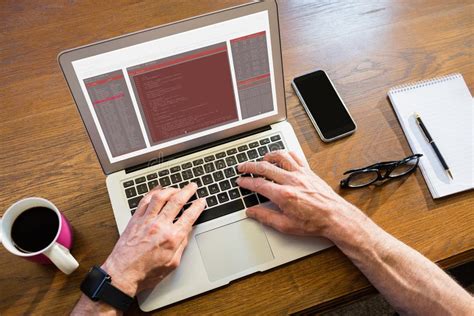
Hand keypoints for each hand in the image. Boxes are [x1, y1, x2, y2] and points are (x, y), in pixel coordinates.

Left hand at [101, 183, 204, 296]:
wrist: (123, 274)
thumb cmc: (146, 273)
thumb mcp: (172, 263)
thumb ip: (181, 246)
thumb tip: (186, 233)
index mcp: (172, 238)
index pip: (189, 216)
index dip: (198, 206)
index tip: (201, 201)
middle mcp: (159, 226)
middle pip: (177, 201)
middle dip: (187, 191)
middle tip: (192, 186)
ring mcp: (146, 221)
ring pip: (160, 196)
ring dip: (171, 189)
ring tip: (176, 188)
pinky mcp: (135, 220)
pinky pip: (144, 200)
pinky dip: (152, 192)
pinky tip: (157, 190)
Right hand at [237, 151, 365, 238]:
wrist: (335, 217)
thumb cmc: (314, 223)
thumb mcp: (285, 226)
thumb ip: (265, 217)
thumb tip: (252, 212)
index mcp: (284, 195)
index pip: (258, 184)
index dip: (246, 182)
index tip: (240, 181)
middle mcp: (291, 181)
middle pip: (265, 167)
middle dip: (250, 166)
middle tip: (242, 167)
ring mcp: (301, 174)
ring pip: (280, 157)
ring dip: (267, 156)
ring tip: (261, 160)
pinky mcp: (309, 171)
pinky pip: (295, 157)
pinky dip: (285, 155)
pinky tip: (281, 158)